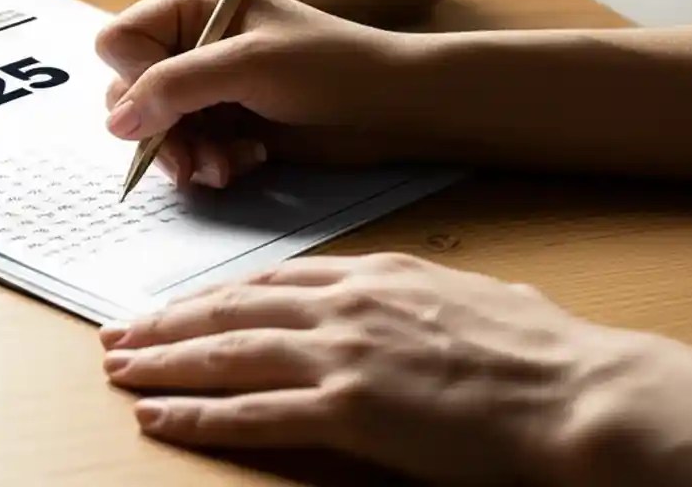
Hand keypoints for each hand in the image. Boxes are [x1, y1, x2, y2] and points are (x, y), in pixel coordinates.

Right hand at [94, 0, 411, 187]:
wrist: (392, 107)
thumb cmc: (330, 67)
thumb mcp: (248, 67)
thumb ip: (176, 87)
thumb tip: (116, 122)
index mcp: (191, 4)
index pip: (120, 44)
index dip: (134, 82)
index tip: (166, 112)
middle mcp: (192, 40)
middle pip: (131, 92)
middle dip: (163, 132)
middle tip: (194, 161)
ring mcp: (208, 83)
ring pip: (157, 129)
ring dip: (190, 154)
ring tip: (229, 165)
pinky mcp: (225, 119)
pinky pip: (188, 148)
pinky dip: (212, 161)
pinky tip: (250, 159)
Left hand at [96, 252, 618, 484]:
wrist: (574, 392)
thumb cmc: (542, 351)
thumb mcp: (481, 299)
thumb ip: (440, 294)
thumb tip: (441, 299)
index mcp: (375, 276)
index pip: (271, 282)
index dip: (215, 295)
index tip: (181, 305)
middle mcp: (344, 307)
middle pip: (230, 309)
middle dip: (166, 322)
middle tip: (118, 330)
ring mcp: (340, 356)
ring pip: (224, 354)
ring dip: (161, 362)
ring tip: (118, 367)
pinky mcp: (345, 410)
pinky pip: (250, 414)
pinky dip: (195, 415)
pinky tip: (158, 416)